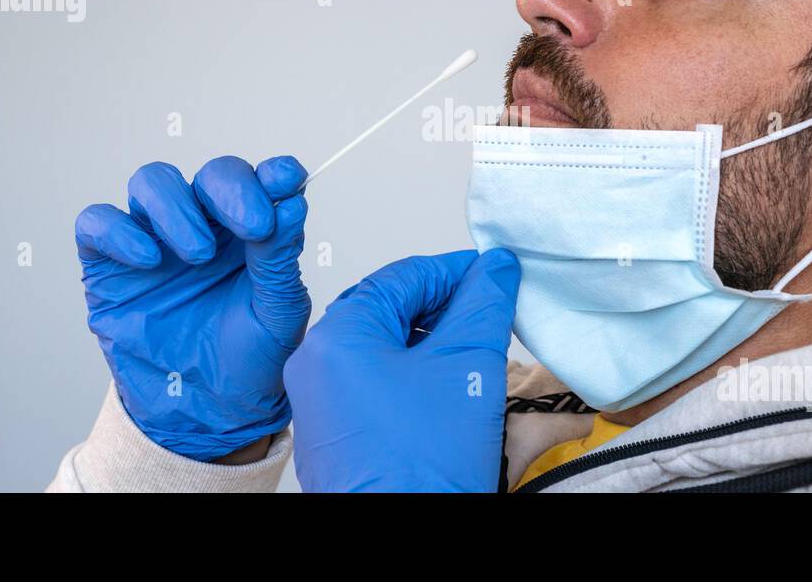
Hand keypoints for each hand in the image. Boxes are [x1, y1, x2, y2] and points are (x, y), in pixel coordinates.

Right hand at [75, 155, 310, 460]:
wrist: (207, 411)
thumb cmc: (248, 357)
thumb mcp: (277, 312)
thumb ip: (279, 257)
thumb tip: (291, 200)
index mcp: (251, 227)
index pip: (261, 182)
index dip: (273, 174)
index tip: (288, 179)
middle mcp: (204, 223)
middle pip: (210, 175)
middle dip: (232, 190)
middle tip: (254, 225)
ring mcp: (154, 238)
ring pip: (152, 183)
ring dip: (177, 208)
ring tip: (199, 255)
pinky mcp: (109, 263)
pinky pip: (98, 222)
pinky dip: (120, 231)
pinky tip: (149, 259)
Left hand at [283, 249, 519, 491]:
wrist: (401, 543)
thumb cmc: (423, 465)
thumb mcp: (469, 365)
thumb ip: (484, 303)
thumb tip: (495, 267)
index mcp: (337, 337)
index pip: (403, 278)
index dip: (456, 272)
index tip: (493, 275)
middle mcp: (316, 365)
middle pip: (390, 312)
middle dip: (445, 310)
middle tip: (489, 313)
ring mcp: (320, 403)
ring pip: (384, 350)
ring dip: (432, 345)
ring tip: (474, 356)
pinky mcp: (334, 434)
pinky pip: (374, 386)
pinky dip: (413, 378)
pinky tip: (448, 392)